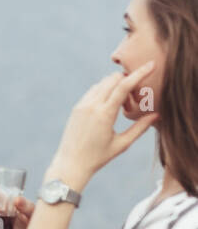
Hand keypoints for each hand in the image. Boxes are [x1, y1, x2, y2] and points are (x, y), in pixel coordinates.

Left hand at [47, 63, 157, 190]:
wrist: (70, 163)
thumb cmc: (98, 157)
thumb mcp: (122, 144)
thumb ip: (140, 127)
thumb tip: (157, 115)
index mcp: (104, 114)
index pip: (123, 86)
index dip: (139, 74)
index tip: (151, 65)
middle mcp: (91, 106)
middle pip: (114, 80)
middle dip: (128, 84)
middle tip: (134, 104)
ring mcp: (82, 105)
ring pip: (103, 83)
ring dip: (117, 88)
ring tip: (122, 109)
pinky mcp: (77, 107)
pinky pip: (94, 90)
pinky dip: (105, 91)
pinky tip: (111, 107)